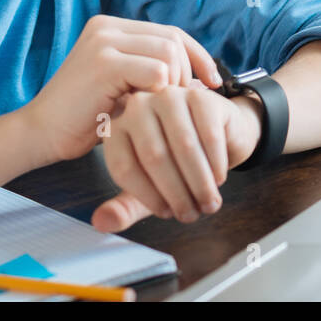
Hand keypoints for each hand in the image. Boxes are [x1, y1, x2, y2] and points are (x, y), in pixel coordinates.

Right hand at [22, 14, 222, 164]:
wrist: (41, 133)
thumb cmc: (83, 116)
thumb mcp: (120, 85)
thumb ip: (147, 69)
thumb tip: (196, 70)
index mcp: (110, 27)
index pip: (170, 32)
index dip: (198, 56)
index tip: (213, 82)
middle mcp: (107, 27)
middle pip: (173, 40)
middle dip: (189, 73)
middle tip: (184, 104)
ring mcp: (104, 42)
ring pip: (169, 53)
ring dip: (175, 85)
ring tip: (161, 108)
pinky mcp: (104, 64)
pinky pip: (157, 72)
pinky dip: (161, 93)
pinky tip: (148, 111)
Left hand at [91, 86, 263, 233]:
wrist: (217, 136)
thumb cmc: (177, 164)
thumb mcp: (149, 189)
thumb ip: (124, 207)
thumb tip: (101, 223)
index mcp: (118, 127)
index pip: (124, 166)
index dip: (147, 197)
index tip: (166, 213)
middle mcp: (138, 107)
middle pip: (154, 156)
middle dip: (177, 193)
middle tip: (191, 215)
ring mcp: (169, 97)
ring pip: (183, 146)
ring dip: (199, 182)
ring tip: (208, 203)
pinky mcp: (200, 97)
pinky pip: (208, 136)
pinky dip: (215, 163)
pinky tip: (218, 178)